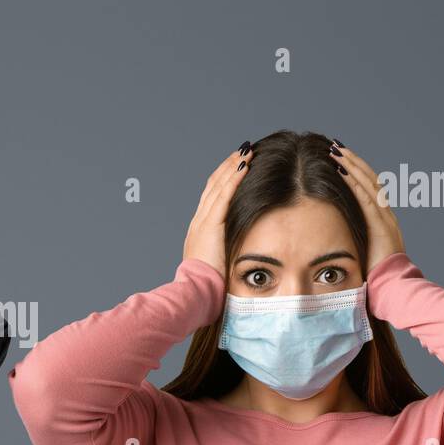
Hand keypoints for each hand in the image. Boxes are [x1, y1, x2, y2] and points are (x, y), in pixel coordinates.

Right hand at [183, 143, 251, 275]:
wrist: (196, 293)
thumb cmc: (208, 288)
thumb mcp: (217, 268)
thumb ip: (226, 257)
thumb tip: (239, 258)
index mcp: (199, 231)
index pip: (211, 198)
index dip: (223, 181)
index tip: (236, 168)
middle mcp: (198, 221)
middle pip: (213, 186)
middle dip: (228, 167)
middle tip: (243, 151)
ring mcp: (203, 221)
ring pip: (219, 185)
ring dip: (233, 166)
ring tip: (247, 151)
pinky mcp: (212, 224)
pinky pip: (224, 194)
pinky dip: (235, 177)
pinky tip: (245, 165)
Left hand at [332, 142, 405, 272]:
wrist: (393, 291)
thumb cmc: (373, 278)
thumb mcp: (360, 253)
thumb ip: (351, 240)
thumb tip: (331, 236)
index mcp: (383, 221)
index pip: (369, 188)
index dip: (356, 171)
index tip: (340, 158)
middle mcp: (387, 216)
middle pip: (370, 180)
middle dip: (353, 161)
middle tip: (336, 146)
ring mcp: (386, 220)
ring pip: (369, 185)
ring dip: (352, 166)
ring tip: (336, 151)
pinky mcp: (381, 227)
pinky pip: (367, 199)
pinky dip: (355, 183)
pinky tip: (342, 171)